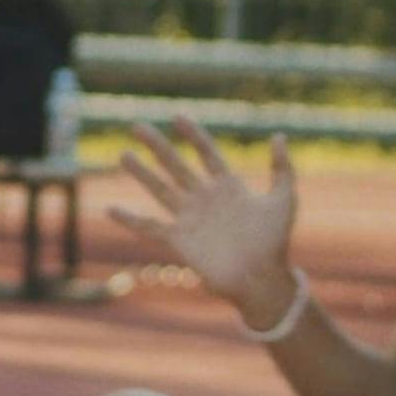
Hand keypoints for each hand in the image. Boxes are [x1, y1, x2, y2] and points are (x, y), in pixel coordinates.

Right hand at [103, 117, 298, 324]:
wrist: (263, 279)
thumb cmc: (276, 242)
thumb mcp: (285, 200)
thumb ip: (282, 168)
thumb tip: (279, 135)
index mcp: (228, 186)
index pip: (206, 153)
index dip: (192, 135)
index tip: (177, 116)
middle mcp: (204, 198)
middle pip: (176, 166)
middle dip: (157, 146)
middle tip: (137, 126)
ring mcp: (190, 218)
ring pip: (160, 190)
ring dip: (141, 173)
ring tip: (123, 154)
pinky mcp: (180, 240)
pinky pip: (150, 227)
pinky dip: (130, 219)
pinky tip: (110, 209)